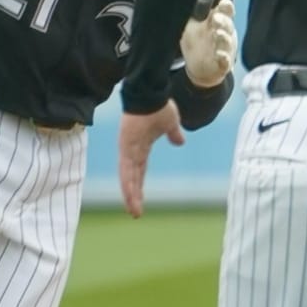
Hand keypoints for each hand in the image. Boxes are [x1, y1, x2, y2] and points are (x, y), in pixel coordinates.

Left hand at [118, 100, 184, 217]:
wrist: (151, 93)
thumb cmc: (159, 105)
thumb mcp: (170, 124)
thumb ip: (173, 134)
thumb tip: (180, 142)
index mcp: (140, 147)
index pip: (139, 171)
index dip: (138, 185)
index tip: (140, 199)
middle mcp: (131, 151)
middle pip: (132, 178)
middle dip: (134, 195)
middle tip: (136, 213)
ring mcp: (127, 149)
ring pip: (128, 178)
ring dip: (130, 195)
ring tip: (134, 212)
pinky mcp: (126, 147)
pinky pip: (127, 170)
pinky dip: (128, 184)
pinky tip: (130, 196)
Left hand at [180, 0, 236, 86]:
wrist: (199, 69)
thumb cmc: (197, 42)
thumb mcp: (190, 26)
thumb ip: (191, 14)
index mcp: (218, 22)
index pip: (226, 11)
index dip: (226, 6)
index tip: (223, 3)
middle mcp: (225, 34)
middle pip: (228, 24)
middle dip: (223, 20)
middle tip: (215, 18)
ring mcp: (225, 49)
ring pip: (228, 41)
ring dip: (223, 37)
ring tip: (217, 33)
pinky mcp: (223, 64)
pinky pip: (226, 60)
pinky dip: (223, 57)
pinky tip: (219, 54)